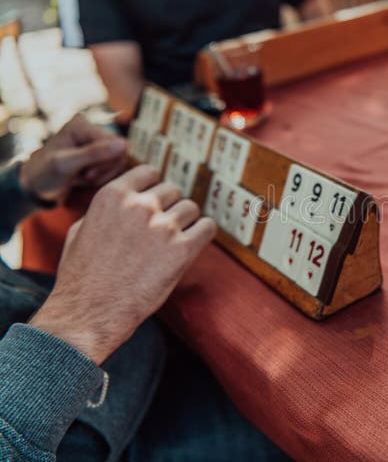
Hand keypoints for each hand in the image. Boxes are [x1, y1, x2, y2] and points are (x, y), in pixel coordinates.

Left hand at [19, 114, 127, 202]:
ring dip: (104, 175)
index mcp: (82, 125)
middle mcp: (92, 129)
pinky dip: (104, 177)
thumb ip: (94, 153)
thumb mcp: (66, 164)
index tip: (87, 175)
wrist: (36, 187)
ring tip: (84, 178)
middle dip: (104, 169)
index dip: (106, 162)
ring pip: (119, 160)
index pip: (114, 142)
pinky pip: (115, 166)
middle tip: (85, 177)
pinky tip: (87, 179)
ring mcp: (96, 142)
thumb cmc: (44, 174)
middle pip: (119, 151)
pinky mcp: (100, 153)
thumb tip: (125, 144)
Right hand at [29, 165, 216, 363]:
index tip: (156, 201)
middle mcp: (139, 206)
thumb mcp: (81, 229)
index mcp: (112, 195)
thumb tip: (128, 198)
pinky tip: (193, 243)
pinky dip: (203, 233)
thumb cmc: (81, 276)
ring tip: (172, 241)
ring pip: (192, 208)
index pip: (150, 172)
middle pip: (173, 190)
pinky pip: (208, 227)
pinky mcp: (182, 250)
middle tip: (161, 229)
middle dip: (169, 207)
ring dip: (186, 222)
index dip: (154, 187)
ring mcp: (163, 227)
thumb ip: (107, 208)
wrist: (89, 313)